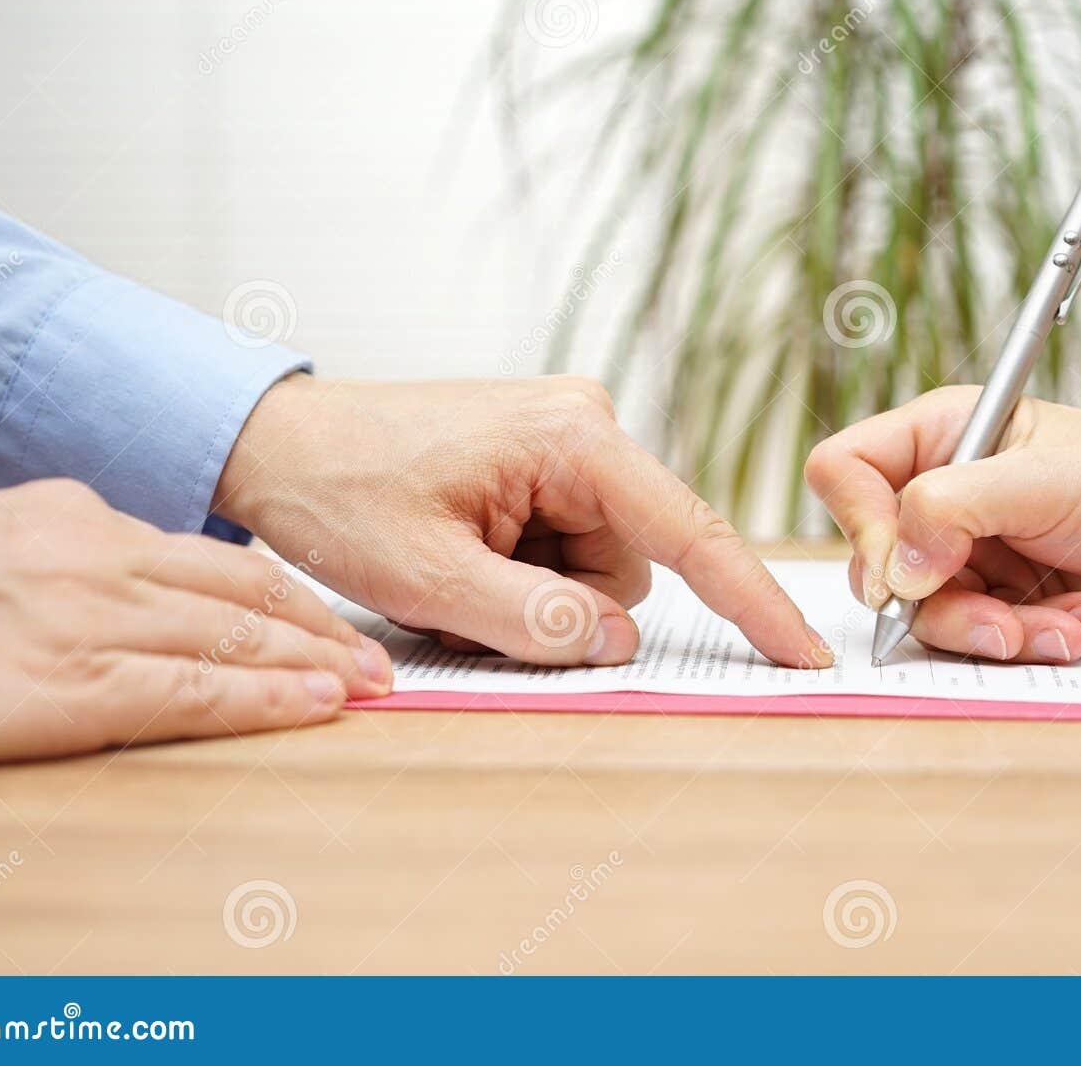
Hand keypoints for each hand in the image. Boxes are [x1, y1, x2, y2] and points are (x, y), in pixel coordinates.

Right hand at [0, 480, 388, 766]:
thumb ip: (50, 546)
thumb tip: (102, 552)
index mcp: (72, 521)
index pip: (207, 558)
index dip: (279, 591)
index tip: (321, 617)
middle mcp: (96, 558)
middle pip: (242, 590)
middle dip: (318, 624)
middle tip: (376, 653)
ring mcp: (88, 620)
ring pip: (234, 637)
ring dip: (315, 661)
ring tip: (370, 683)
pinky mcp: (68, 685)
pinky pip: (194, 691)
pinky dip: (267, 698)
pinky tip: (316, 706)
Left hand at [213, 375, 832, 668]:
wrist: (276, 443)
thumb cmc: (340, 491)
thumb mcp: (426, 577)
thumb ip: (532, 619)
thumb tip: (620, 641)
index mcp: (572, 438)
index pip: (689, 532)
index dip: (750, 601)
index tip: (804, 654)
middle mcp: (585, 427)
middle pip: (631, 566)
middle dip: (564, 607)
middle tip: (469, 598)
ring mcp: (566, 443)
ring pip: (598, 569)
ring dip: (534, 596)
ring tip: (453, 571)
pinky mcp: (546, 463)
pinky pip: (566, 550)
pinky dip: (521, 577)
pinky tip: (462, 556)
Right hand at [805, 388, 1080, 662]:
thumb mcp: (1048, 482)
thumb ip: (954, 508)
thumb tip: (891, 566)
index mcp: (946, 434)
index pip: (846, 469)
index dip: (860, 521)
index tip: (905, 564)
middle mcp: (947, 492)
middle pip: (876, 558)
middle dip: (940, 599)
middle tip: (998, 617)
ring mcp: (972, 552)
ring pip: (922, 611)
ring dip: (991, 630)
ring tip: (1060, 626)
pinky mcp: (1002, 602)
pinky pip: (972, 639)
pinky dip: (1022, 642)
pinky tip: (1076, 625)